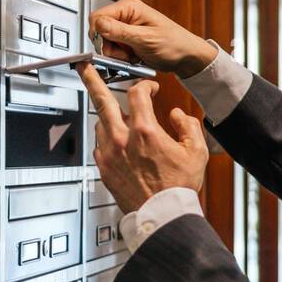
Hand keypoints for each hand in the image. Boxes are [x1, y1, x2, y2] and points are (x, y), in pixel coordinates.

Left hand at [79, 64, 208, 213]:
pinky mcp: (103, 168)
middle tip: (85, 67)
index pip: (137, 94)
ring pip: (101, 123)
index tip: (150, 89)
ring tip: (117, 116)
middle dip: (92, 79)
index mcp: (146, 131)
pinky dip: (108, 140)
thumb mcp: (196, 152)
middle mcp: (122, 139)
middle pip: (102, 99)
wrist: (162, 214)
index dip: (145, 86)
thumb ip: (188, 126)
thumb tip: (176, 115)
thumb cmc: (179, 186)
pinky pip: (100, 145)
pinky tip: (118, 144)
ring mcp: (109, 153)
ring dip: (109, 116)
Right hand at [89, 0, 219, 78]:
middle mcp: (125, 15)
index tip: (110, 48)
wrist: (187, 57)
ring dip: (116, 54)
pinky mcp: (127, 39)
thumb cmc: (174, 44)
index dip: (99, 35)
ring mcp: (126, 27)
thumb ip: (120, 32)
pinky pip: (114, 49)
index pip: (97, 17)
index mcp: (129, 7)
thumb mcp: (145, 39)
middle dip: (109, 47)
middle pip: (98, 31)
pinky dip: (121, 57)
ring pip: (105, 42)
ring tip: (132, 56)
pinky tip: (133, 58)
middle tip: (125, 55)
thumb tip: (98, 24)